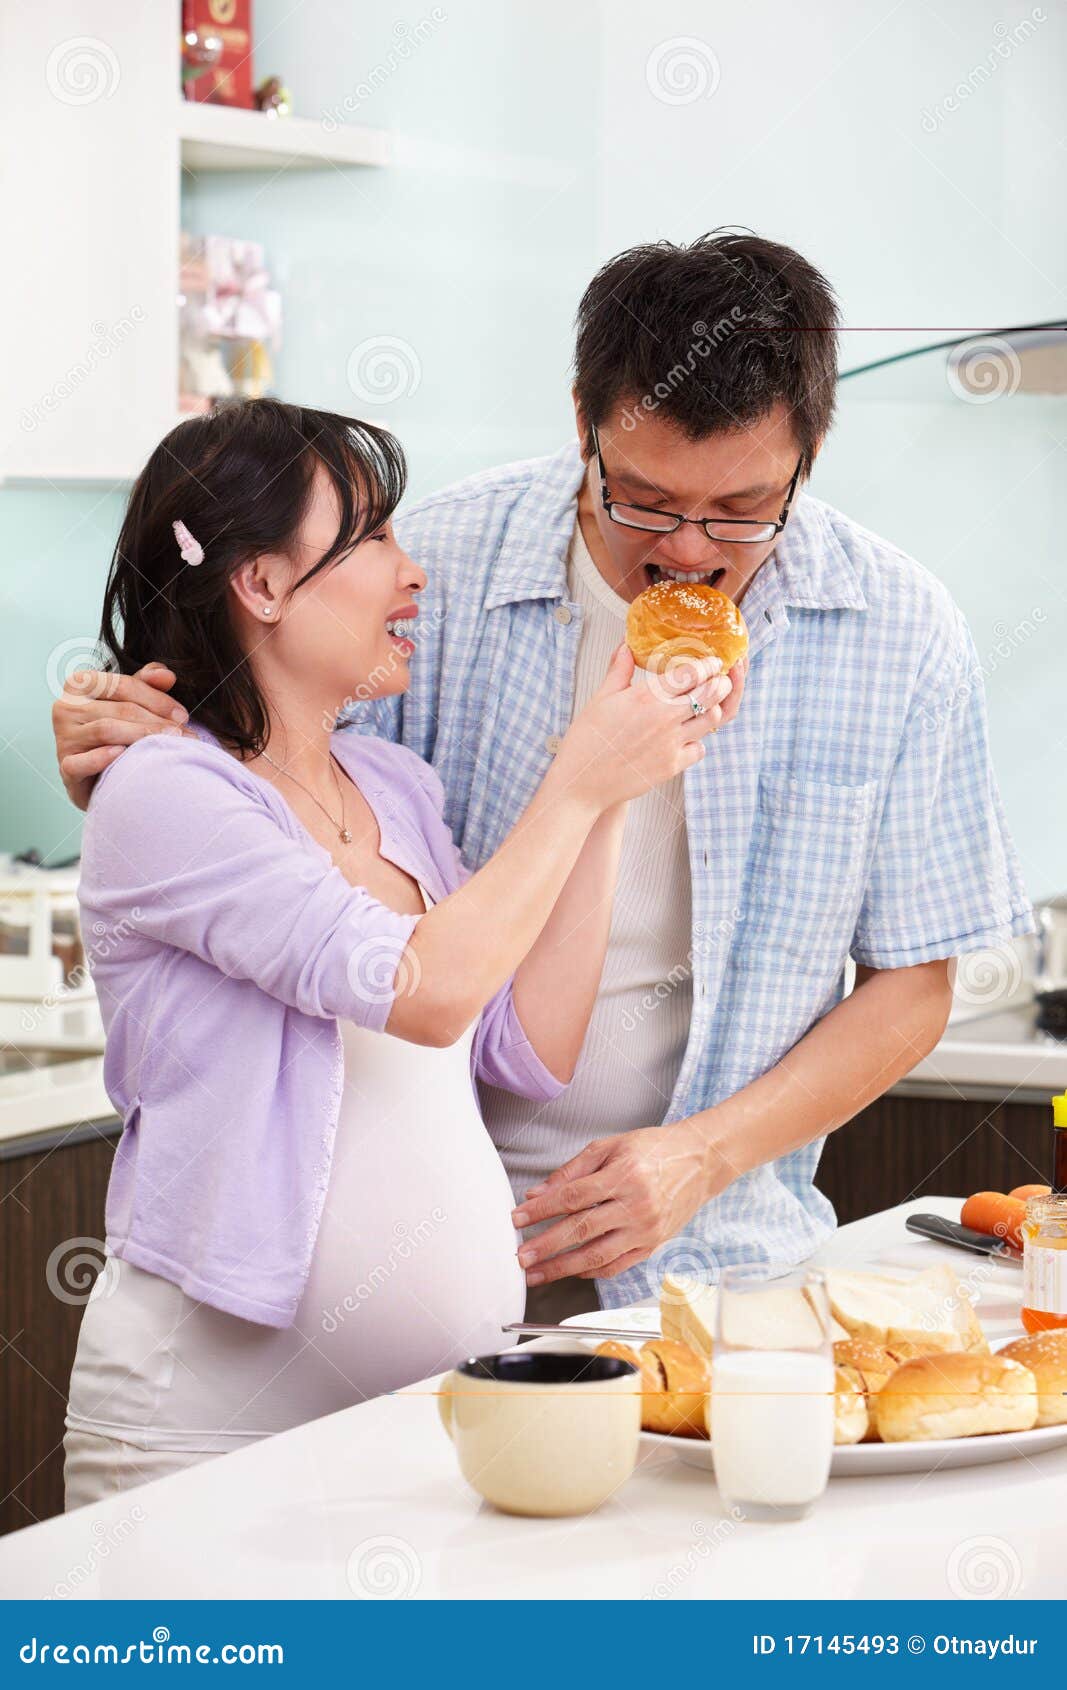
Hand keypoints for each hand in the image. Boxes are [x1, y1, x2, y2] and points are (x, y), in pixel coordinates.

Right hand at [52, 663, 189, 809]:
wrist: (99, 774)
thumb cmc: (117, 730)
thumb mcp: (130, 701)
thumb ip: (146, 684)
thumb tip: (167, 674)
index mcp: (79, 683)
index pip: (122, 685)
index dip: (156, 699)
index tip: (182, 715)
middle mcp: (65, 707)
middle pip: (119, 709)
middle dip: (156, 722)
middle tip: (183, 734)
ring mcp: (63, 737)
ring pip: (106, 730)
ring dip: (142, 738)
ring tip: (168, 746)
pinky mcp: (65, 766)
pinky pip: (81, 761)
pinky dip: (101, 758)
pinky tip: (123, 755)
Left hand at [511, 1120, 735, 1283]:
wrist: (701, 1161)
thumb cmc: (654, 1149)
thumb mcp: (611, 1146)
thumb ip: (572, 1171)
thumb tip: (537, 1194)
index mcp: (624, 1176)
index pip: (572, 1197)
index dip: (541, 1210)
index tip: (517, 1218)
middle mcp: (636, 1206)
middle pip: (581, 1230)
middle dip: (546, 1246)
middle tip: (520, 1257)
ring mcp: (646, 1229)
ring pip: (597, 1255)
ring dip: (562, 1268)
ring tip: (537, 1274)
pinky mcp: (653, 1245)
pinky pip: (617, 1265)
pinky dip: (591, 1271)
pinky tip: (571, 1272)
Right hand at [551, 643, 735, 814]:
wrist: (582, 782)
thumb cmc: (587, 740)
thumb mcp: (601, 698)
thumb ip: (619, 670)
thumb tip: (626, 646)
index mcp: (646, 696)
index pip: (691, 673)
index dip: (708, 665)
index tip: (712, 662)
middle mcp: (664, 717)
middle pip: (710, 694)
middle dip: (720, 684)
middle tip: (719, 681)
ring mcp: (671, 743)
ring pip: (711, 720)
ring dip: (713, 710)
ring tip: (708, 706)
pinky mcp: (672, 766)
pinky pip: (699, 749)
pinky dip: (697, 741)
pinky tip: (688, 736)